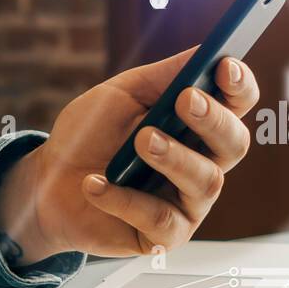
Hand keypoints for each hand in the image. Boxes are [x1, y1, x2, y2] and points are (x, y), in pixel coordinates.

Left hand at [0, 51, 260, 261]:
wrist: (48, 181)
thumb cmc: (90, 135)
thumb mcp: (122, 94)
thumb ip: (164, 76)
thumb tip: (206, 51)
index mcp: (199, 124)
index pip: (238, 103)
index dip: (240, 86)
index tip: (225, 66)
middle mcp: (204, 162)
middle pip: (235, 143)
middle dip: (214, 120)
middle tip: (185, 101)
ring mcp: (188, 202)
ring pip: (205, 182)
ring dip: (173, 157)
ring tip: (140, 141)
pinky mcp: (166, 236)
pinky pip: (160, 219)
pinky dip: (124, 199)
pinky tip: (96, 182)